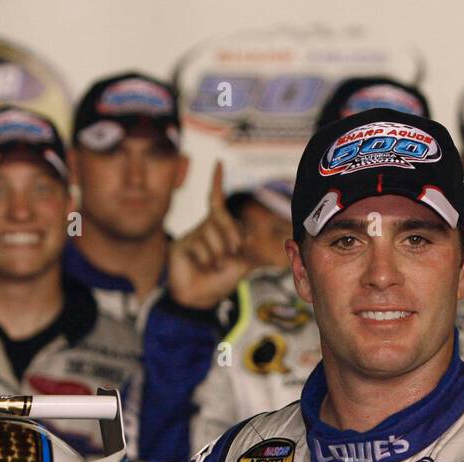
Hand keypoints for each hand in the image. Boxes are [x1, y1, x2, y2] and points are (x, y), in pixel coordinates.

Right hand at [167, 161, 249, 308]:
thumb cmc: (221, 280)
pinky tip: (199, 265)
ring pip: (213, 235)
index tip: (219, 162)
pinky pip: (200, 246)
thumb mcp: (244, 264)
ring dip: (218, 255)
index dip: (217, 181)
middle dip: (232, 238)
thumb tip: (281, 245)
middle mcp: (207, 227)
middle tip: (230, 255)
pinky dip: (205, 260)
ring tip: (212, 265)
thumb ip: (257, 251)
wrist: (199, 297)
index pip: (217, 200)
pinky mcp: (182, 244)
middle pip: (225, 219)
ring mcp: (194, 234)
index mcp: (221, 228)